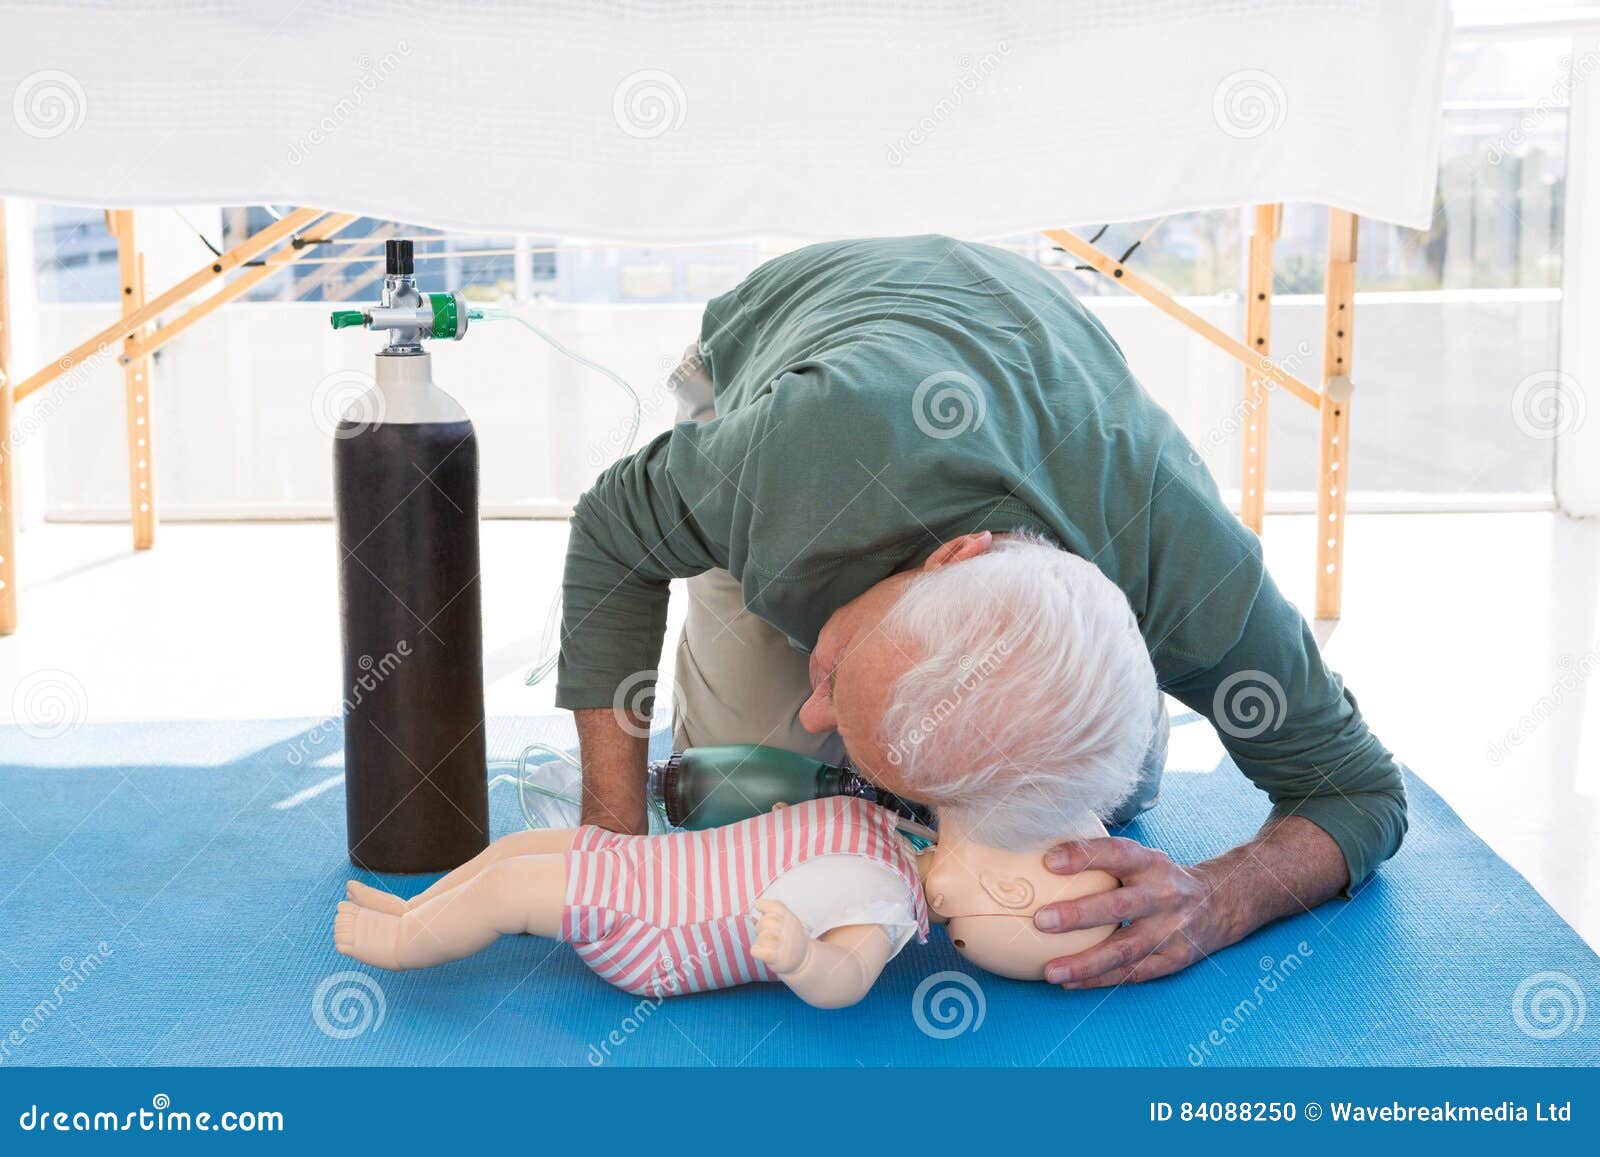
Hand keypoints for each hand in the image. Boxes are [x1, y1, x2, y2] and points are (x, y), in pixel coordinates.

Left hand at [751, 899, 812, 974]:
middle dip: (761, 926)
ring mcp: (784, 946)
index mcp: (791, 920)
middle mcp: (789, 931)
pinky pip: (759, 950)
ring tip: (767, 944)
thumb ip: (776, 909)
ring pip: (762, 937)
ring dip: (759, 941)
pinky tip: (759, 950)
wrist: (803, 959)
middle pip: (766, 922)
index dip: (764, 905)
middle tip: (765, 932)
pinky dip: (756, 950)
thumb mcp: (789, 920)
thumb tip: (757, 903)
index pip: (776, 907)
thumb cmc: (791, 938)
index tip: (757, 905)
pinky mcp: (777, 958)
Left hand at [1032, 837, 1237, 987]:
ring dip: (1085, 962)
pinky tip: (1069, 982)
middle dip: (1078, 914)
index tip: (1049, 860)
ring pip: (1124, 949)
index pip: (1117, 854)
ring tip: (1050, 970)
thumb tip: (1039, 851)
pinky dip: (1098, 979)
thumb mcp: (1141, 858)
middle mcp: (1163, 895)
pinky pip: (1131, 974)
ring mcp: (1170, 931)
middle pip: (1119, 906)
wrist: (1217, 905)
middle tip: (1040, 920)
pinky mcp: (1172, 960)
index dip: (1084, 855)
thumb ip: (1101, 858)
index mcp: (1151, 863)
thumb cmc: (1159, 878)